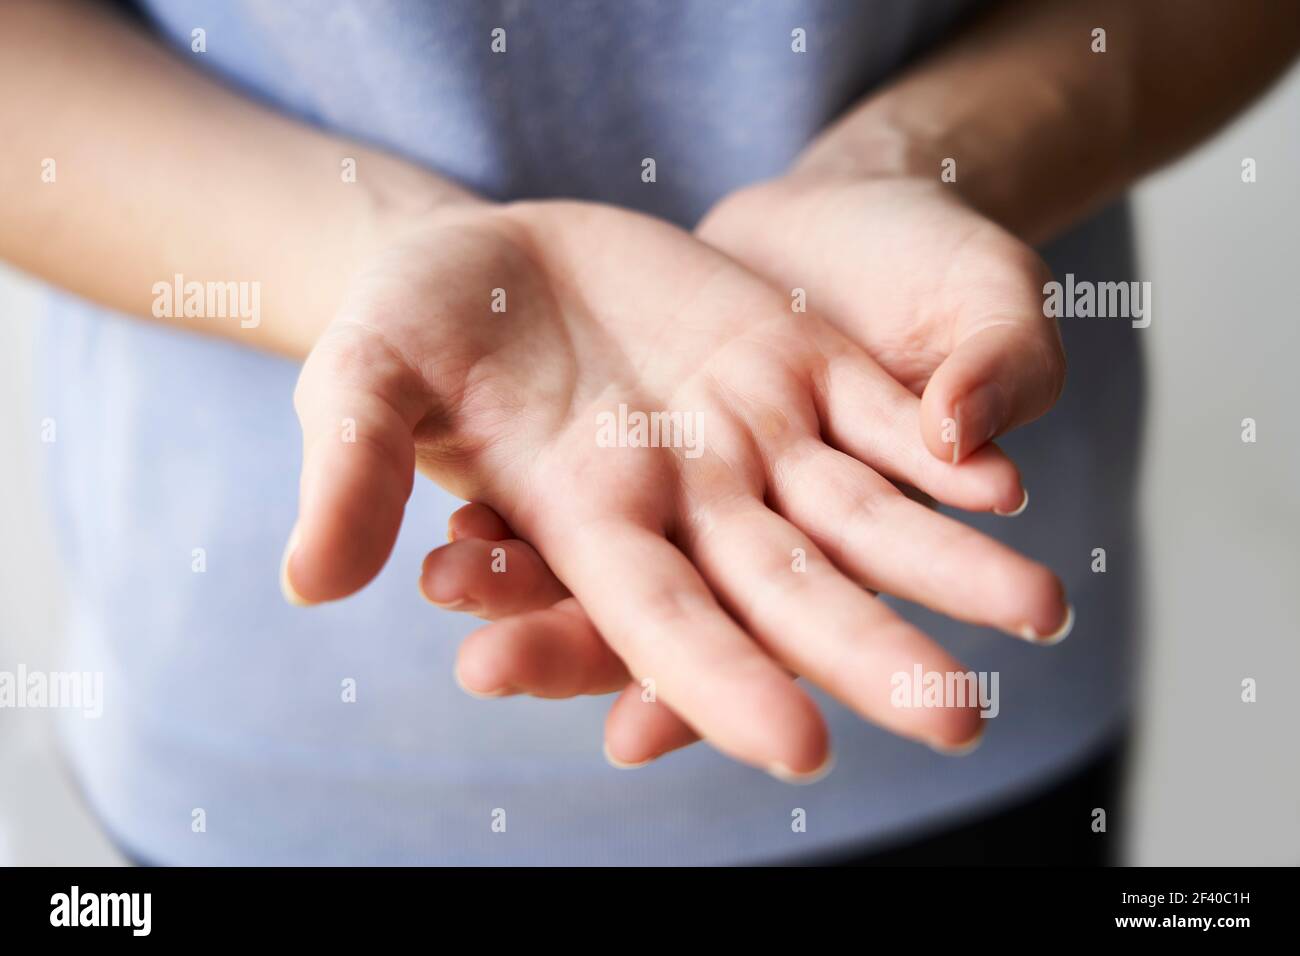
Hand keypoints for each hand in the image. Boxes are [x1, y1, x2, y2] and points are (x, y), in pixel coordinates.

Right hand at [284, 199, 1070, 775]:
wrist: (493, 252)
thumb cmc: (412, 322)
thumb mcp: (364, 374)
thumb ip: (353, 468)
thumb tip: (309, 582)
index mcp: (583, 522)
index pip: (660, 620)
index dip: (718, 680)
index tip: (798, 745)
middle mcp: (682, 498)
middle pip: (787, 590)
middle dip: (867, 651)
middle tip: (959, 721)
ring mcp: (747, 430)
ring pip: (860, 511)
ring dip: (944, 561)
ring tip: (1039, 611)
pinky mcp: (790, 361)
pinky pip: (873, 413)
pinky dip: (933, 443)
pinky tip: (999, 475)